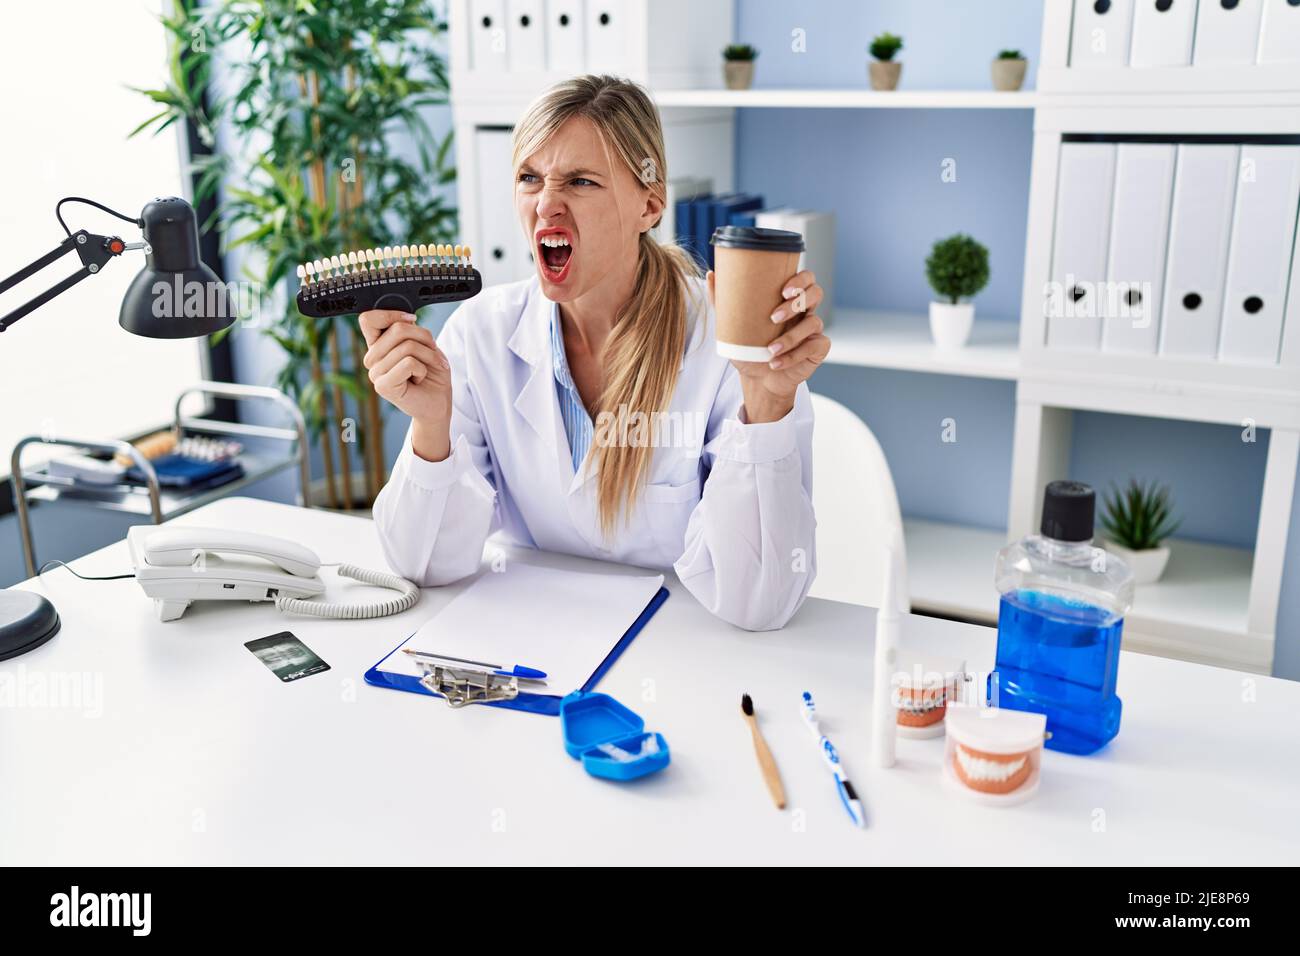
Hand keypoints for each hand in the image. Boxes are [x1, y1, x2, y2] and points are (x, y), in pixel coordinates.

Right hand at [359, 309, 452, 460]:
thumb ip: (409, 331)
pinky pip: (408, 363)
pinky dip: (422, 369)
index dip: (391, 314)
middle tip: (432, 354)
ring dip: (428, 356)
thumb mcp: (424, 345)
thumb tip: (406, 319)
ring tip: (428, 368)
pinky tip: (419, 379)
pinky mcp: (383, 386)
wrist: (438, 403)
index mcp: (378, 346)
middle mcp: (372, 359)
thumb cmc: (432, 375)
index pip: (368, 319)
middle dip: (424, 338)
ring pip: (406, 346)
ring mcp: (375, 373)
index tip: (412, 320)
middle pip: (397, 329)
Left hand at [706, 269, 831, 422]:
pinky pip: (814, 346)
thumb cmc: (748, 348)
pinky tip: (776, 363)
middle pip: (817, 292)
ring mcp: (814, 329)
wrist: (758, 379)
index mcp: (789, 299)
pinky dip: (793, 356)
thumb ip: (723, 301)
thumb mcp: (733, 326)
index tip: (782, 291)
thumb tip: (710, 274)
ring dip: (790, 336)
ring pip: (814, 322)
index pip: (805, 277)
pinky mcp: (818, 348)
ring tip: (769, 350)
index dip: (800, 280)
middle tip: (774, 317)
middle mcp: (805, 310)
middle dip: (797, 302)